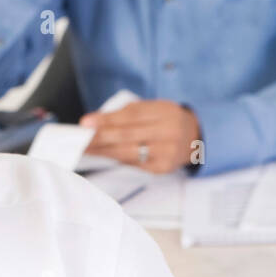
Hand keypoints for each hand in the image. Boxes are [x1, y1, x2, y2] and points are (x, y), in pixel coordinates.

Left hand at [79, 100, 200, 172]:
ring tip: (85, 148)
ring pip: (128, 153)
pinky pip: (133, 164)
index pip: (131, 116)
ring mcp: (166, 153)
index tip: (86, 122)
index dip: (106, 120)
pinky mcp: (162, 168)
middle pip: (127, 136)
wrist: (195, 138)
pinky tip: (102, 155)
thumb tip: (97, 121)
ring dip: (103, 151)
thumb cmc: (167, 120)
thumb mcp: (154, 108)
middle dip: (99, 137)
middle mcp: (168, 132)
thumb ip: (129, 112)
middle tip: (79, 138)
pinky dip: (115, 159)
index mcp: (164, 112)